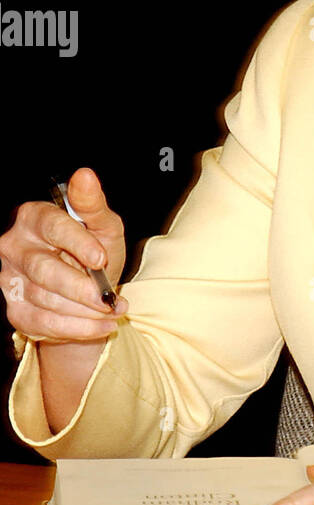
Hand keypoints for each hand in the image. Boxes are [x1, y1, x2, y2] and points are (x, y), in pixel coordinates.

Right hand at [0, 167, 128, 342]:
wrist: (89, 292)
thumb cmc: (95, 252)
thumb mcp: (103, 226)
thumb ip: (94, 205)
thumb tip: (85, 176)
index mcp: (35, 218)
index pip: (53, 228)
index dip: (79, 244)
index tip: (101, 259)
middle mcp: (15, 246)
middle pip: (45, 270)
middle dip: (82, 288)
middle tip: (109, 299)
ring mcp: (11, 279)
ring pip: (46, 300)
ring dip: (85, 311)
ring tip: (113, 310)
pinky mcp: (16, 309)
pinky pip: (44, 323)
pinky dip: (78, 328)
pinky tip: (102, 325)